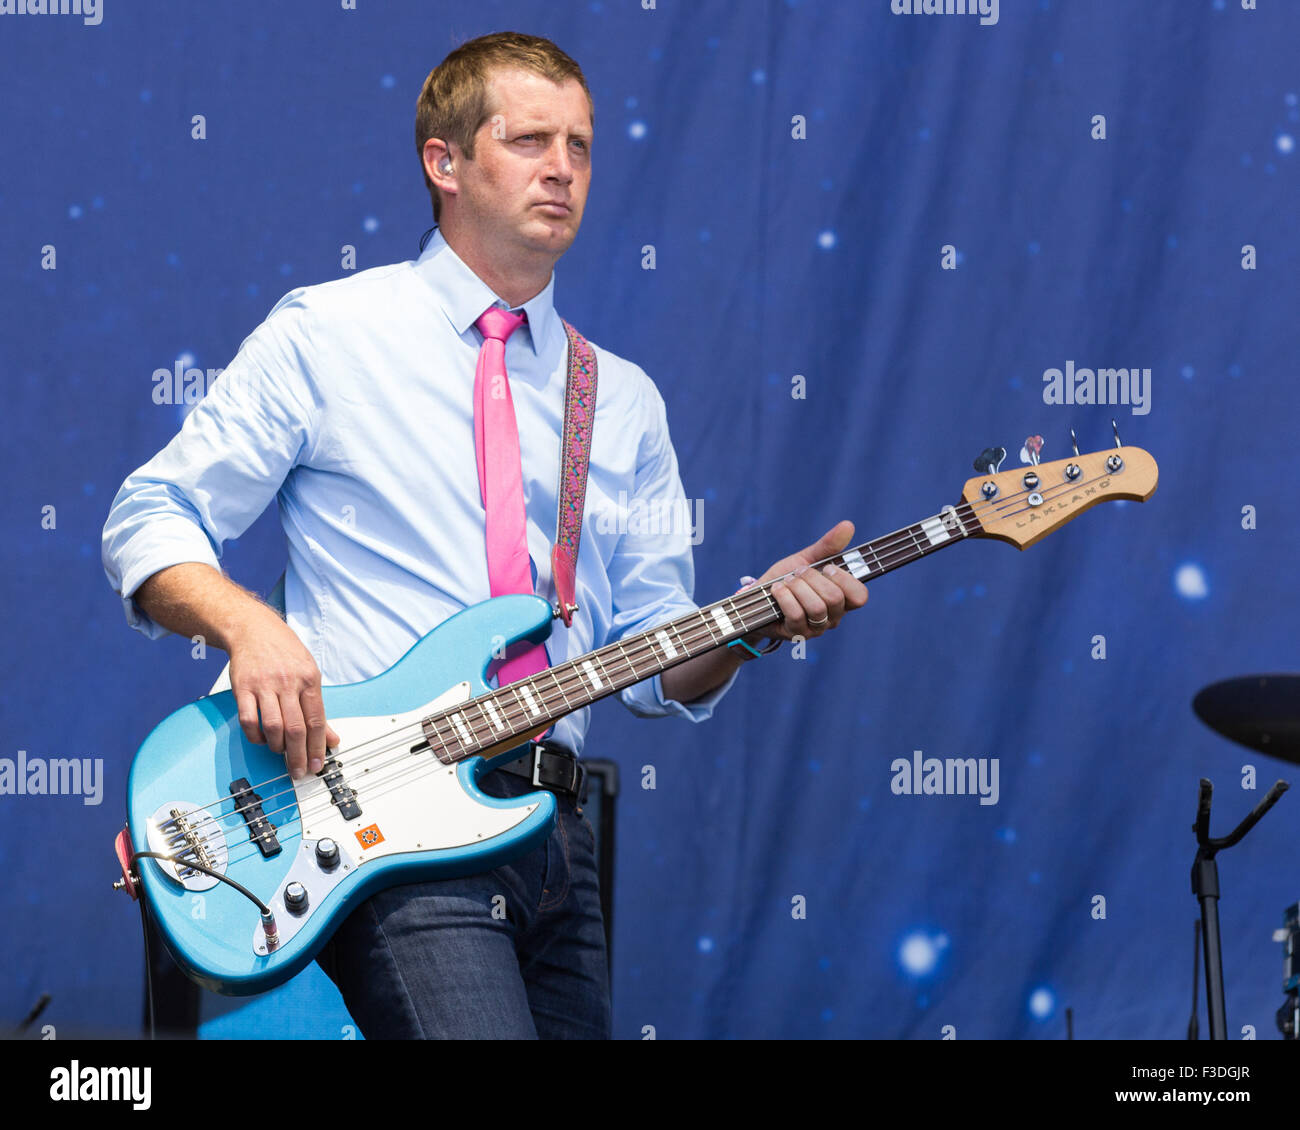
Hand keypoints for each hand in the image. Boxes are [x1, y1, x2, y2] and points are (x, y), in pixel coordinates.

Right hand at [228, 607, 340, 780]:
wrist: (253, 629)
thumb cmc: (285, 653)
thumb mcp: (309, 674)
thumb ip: (319, 709)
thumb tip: (332, 738)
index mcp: (309, 679)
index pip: (316, 720)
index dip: (317, 746)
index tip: (317, 764)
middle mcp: (288, 683)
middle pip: (296, 728)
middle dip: (298, 755)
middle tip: (298, 771)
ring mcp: (264, 685)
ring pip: (273, 726)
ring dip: (277, 746)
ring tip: (281, 752)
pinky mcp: (242, 688)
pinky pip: (248, 720)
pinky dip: (255, 736)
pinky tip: (261, 739)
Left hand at [743, 520, 867, 645]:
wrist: (756, 597)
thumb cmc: (785, 578)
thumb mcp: (806, 559)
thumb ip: (828, 546)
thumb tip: (848, 525)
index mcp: (841, 599)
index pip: (860, 596)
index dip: (845, 579)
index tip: (828, 568)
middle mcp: (832, 617)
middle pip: (835, 598)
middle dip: (812, 578)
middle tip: (799, 573)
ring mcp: (815, 629)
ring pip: (817, 608)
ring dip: (797, 587)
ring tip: (787, 582)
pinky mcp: (795, 634)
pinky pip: (796, 614)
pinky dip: (784, 596)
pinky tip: (776, 590)